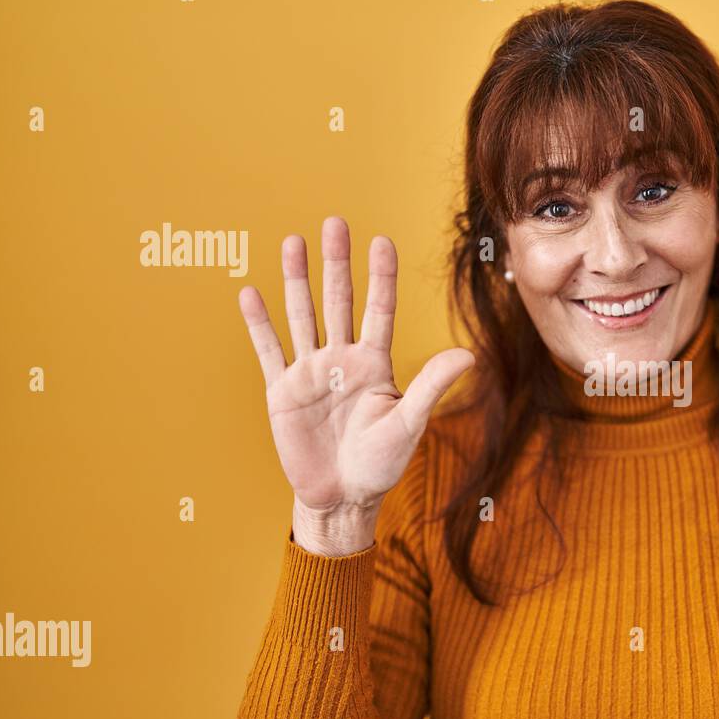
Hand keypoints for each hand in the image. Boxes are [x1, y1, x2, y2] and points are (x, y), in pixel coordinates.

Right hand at [238, 216, 473, 554]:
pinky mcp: (283, 392)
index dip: (380, 277)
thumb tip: (467, 355)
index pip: (379, 311)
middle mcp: (342, 360)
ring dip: (297, 280)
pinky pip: (269, 351)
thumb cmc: (381, 463)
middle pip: (339, 302)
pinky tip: (251, 293)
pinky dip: (260, 324)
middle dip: (337, 263)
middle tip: (335, 222)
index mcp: (375, 364)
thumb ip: (430, 386)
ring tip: (294, 241)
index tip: (381, 241)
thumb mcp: (408, 423)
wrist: (343, 497)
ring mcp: (311, 372)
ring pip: (303, 316)